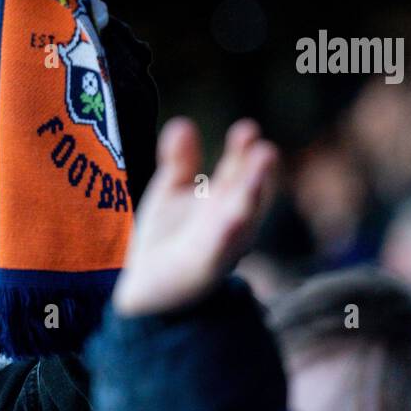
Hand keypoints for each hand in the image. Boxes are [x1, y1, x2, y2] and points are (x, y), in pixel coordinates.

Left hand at [116, 118, 278, 316]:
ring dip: (251, 202)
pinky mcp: (205, 271)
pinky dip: (227, 237)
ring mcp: (222, 246)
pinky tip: (231, 221)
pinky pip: (219, 253)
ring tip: (257, 179)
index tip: (248, 129)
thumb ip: (178, 161)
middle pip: (247, 193)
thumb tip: (182, 123)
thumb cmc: (167, 236)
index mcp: (222, 199)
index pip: (237, 170)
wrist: (145, 287)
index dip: (243, 150)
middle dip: (257, 173)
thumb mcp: (170, 192)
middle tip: (265, 149)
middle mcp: (230, 221)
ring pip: (241, 222)